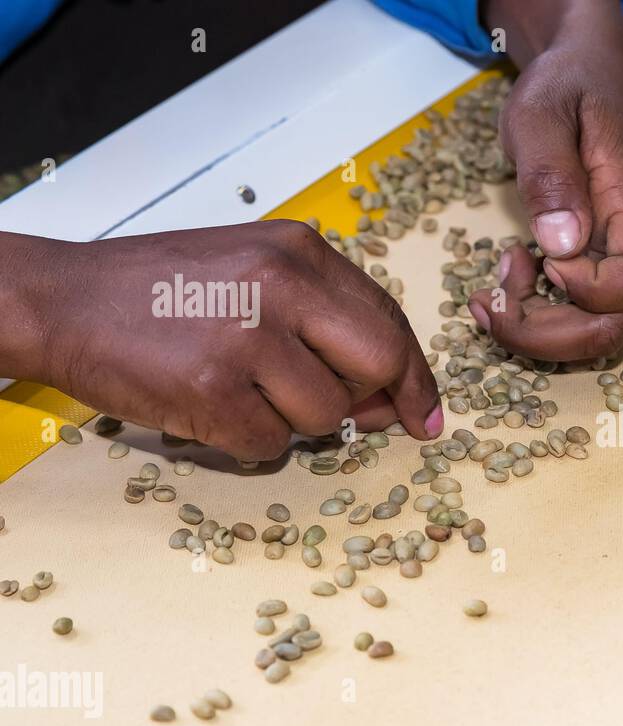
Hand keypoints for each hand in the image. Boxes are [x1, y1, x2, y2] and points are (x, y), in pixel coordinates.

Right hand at [4, 221, 441, 459]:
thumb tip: (385, 395)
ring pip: (325, 417)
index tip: (426, 414)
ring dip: (293, 421)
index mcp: (300, 252)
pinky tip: (212, 406)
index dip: (415, 376)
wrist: (64, 299)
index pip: (388, 321)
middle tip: (358, 419)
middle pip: (378, 364)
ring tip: (242, 388)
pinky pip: (270, 445)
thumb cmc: (163, 288)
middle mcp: (281, 286)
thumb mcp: (255, 268)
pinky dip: (248, 441)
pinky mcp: (212, 391)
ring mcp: (247, 339)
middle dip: (373, 402)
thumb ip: (325, 318)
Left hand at [470, 0, 622, 360]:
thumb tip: (562, 245)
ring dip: (535, 328)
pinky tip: (504, 283)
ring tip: (490, 291)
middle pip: (613, 326)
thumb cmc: (567, 84)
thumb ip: (551, 175)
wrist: (581, 72)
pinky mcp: (596, 265)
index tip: (542, 258)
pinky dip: (534, 315)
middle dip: (547, 334)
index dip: (589, 289)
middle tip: (489, 301)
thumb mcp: (542, 112)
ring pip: (592, 331)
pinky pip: (575, 313)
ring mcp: (619, 260)